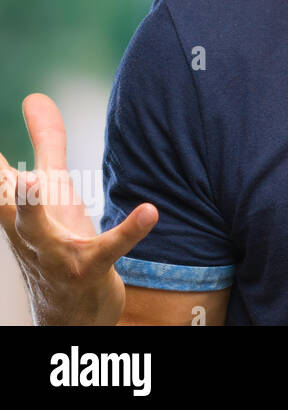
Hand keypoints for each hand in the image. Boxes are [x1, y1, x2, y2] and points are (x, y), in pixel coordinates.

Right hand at [0, 93, 157, 324]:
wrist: (68, 312)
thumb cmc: (55, 240)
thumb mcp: (51, 189)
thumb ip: (46, 142)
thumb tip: (34, 97)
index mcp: (14, 206)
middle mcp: (26, 228)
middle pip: (1, 200)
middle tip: (3, 167)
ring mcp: (54, 251)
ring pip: (36, 230)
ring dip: (31, 207)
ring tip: (36, 179)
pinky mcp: (88, 269)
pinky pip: (108, 249)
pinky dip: (129, 231)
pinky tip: (150, 212)